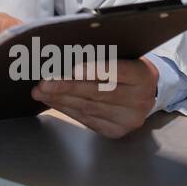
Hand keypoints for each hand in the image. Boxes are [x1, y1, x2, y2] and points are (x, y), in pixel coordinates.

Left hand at [30, 55, 158, 138]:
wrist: (145, 91)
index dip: (94, 70)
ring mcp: (129, 119)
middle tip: (44, 83)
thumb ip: (100, 54)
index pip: (117, 72)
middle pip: (99, 93)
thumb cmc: (125, 66)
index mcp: (142, 75)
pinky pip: (86, 120)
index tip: (73, 69)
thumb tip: (65, 55)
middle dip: (67, 87)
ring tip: (41, 91)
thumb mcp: (120, 54)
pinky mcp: (117, 131)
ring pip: (89, 108)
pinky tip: (53, 101)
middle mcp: (139, 100)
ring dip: (61, 99)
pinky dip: (66, 109)